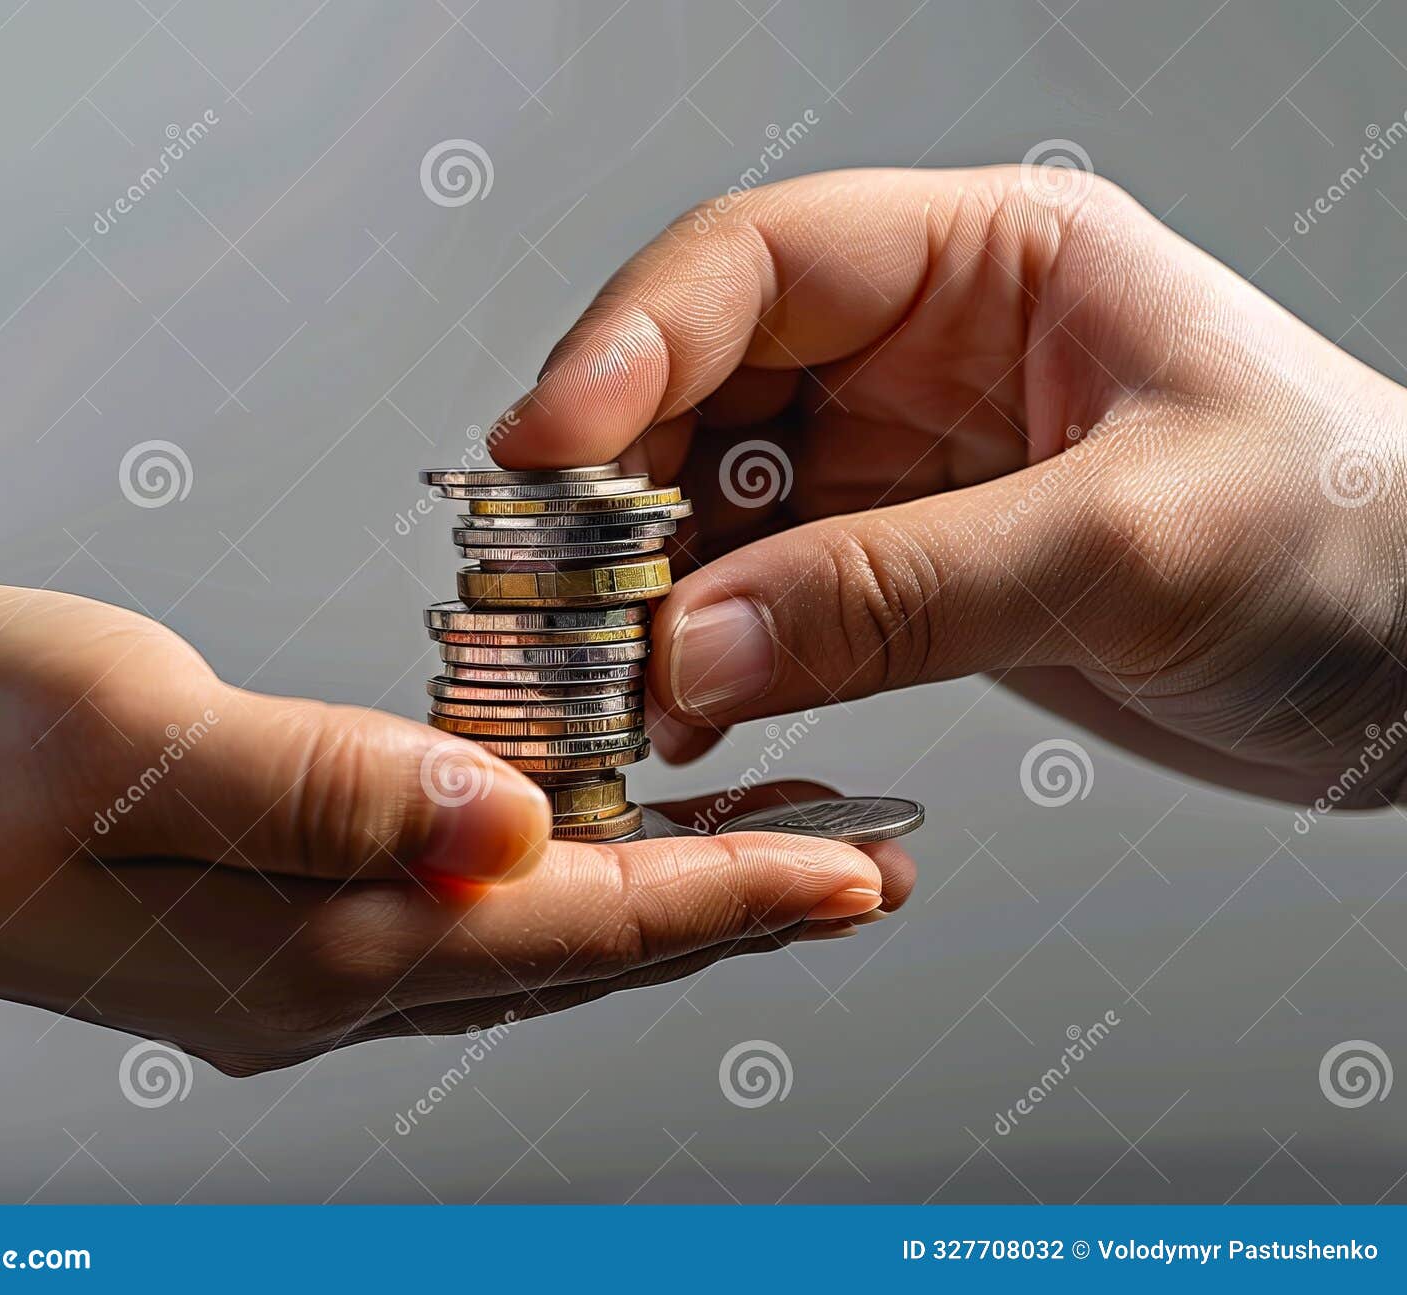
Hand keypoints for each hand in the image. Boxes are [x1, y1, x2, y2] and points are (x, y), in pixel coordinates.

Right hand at [0, 585, 912, 1073]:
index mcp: (316, 940)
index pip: (577, 921)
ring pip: (541, 935)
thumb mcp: (134, 743)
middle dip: (736, 909)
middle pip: (586, 948)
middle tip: (867, 870)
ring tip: (778, 850)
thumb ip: (327, 788)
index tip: (857, 872)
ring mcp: (305, 956)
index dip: (729, 891)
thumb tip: (510, 823)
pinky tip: (596, 835)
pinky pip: (469, 908)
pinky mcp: (278, 913)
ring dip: (668, 894)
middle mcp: (331, 972)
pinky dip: (565, 876)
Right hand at [493, 166, 1406, 805]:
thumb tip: (696, 644)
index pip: (758, 262)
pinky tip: (694, 706)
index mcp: (992, 264)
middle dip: (627, 490)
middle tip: (566, 596)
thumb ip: (898, 593)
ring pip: (726, 500)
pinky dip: (721, 649)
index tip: (551, 448)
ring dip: (662, 587)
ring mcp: (913, 465)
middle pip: (711, 385)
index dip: (631, 344)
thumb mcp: (1131, 546)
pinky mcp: (912, 566)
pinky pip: (775, 592)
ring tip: (626, 678)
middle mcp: (931, 352)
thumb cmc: (1364, 543)